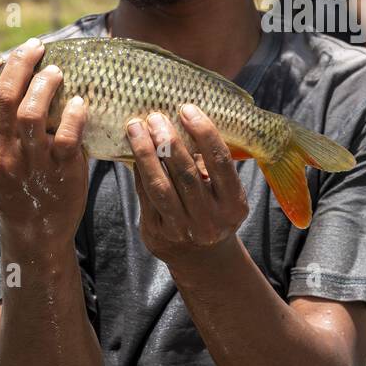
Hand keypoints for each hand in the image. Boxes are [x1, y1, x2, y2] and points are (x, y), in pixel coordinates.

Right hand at [0, 38, 90, 253]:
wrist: (35, 231)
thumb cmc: (14, 187)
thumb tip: (0, 81)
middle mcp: (0, 152)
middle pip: (5, 95)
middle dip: (20, 63)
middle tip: (35, 47)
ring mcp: (30, 162)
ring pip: (34, 112)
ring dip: (46, 83)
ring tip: (56, 72)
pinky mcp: (61, 170)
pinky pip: (68, 135)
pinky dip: (74, 114)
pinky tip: (79, 102)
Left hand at [126, 104, 248, 268]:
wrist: (202, 256)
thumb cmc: (213, 209)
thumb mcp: (224, 191)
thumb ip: (211, 163)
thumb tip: (186, 118)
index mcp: (233, 204)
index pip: (220, 162)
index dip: (204, 132)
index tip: (188, 109)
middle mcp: (210, 220)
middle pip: (186, 174)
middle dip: (168, 141)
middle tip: (155, 116)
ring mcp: (183, 230)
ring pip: (160, 186)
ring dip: (145, 153)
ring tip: (136, 128)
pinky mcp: (158, 234)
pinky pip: (144, 196)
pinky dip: (137, 170)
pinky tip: (131, 150)